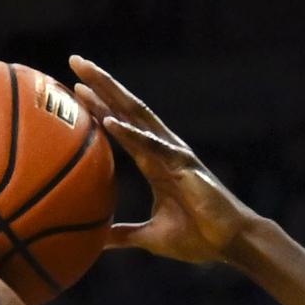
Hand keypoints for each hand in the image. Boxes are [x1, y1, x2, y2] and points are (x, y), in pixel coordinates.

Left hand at [70, 57, 258, 264]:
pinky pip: (152, 146)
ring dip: (110, 93)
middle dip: (100, 84)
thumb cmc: (198, 238)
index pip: (121, 126)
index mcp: (153, 162)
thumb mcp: (151, 237)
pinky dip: (130, 133)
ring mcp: (172, 153)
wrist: (229, 244)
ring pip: (136, 116)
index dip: (99, 105)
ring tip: (86, 76)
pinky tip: (109, 121)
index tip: (75, 88)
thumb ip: (124, 235)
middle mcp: (161, 149)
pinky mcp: (183, 165)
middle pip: (126, 108)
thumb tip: (98, 243)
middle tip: (75, 60)